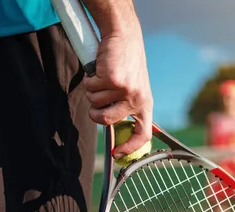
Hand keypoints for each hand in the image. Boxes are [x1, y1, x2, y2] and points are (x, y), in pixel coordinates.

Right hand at [83, 30, 152, 159]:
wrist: (124, 36)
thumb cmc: (125, 62)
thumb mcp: (132, 87)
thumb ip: (125, 106)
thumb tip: (111, 127)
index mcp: (144, 104)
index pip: (143, 134)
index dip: (130, 147)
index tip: (117, 153)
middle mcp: (137, 99)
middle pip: (106, 120)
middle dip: (94, 112)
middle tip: (96, 101)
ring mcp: (125, 89)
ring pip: (95, 102)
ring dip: (93, 89)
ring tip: (103, 77)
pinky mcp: (112, 79)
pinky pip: (90, 87)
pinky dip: (90, 78)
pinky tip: (100, 68)